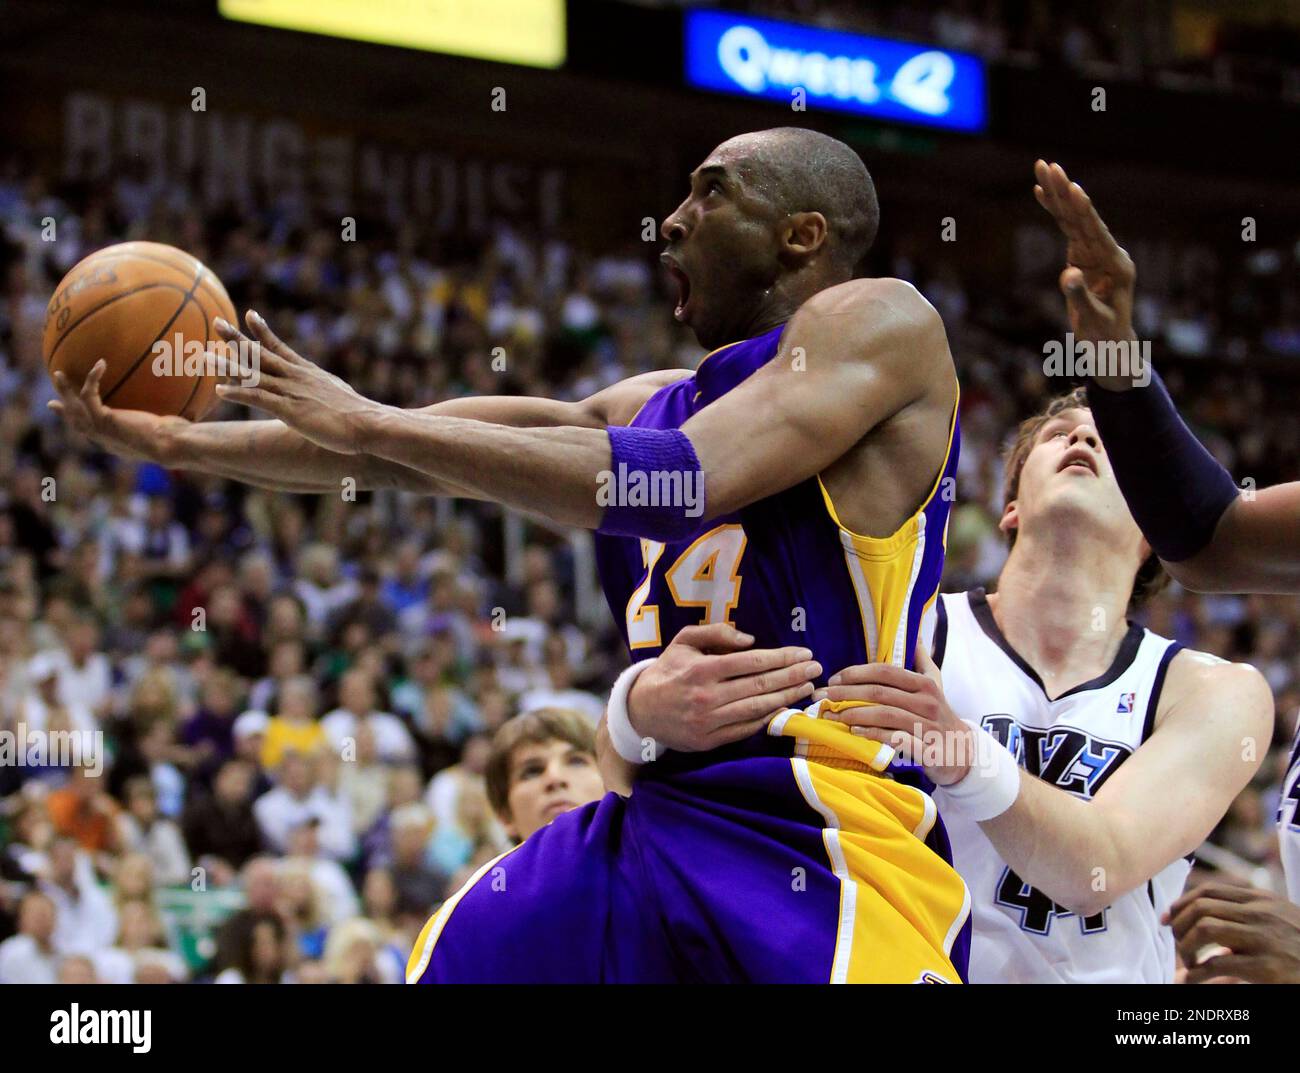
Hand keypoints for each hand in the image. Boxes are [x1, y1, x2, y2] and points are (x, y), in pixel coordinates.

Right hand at [47, 361, 178, 461]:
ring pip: (74, 409)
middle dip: (64, 414)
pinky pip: (88, 394)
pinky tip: (100, 364)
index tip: (78, 422)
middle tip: (52, 404)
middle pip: (76, 425)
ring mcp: (101, 431)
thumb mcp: (167, 431)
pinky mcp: (103, 420)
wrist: (172, 446)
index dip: (83, 427)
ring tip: (58, 374)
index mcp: (116, 444)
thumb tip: (189, 412)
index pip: (94, 436)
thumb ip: (166, 424)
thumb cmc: (177, 440)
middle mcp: (105, 440)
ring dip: (64, 391)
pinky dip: (91, 378)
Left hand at [215, 311, 380, 454]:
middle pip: (260, 354)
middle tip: (216, 323)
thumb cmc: (360, 417)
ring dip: (227, 364)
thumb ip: (328, 395)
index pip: (280, 347)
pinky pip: (258, 398)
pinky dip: (238, 392)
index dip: (263, 331)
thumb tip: (331, 397)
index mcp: (308, 373)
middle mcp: (296, 377)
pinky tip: (219, 391)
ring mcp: (292, 392)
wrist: (369, 423)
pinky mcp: (291, 410)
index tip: (249, 315)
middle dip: (236, 338)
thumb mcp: (340, 399)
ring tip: (204, 356)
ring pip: (253, 373)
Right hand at [626, 623, 820, 751]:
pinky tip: (786, 707)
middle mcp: (707, 696)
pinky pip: (746, 728)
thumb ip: (716, 632)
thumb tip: (751, 640)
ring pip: (757, 708)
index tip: (804, 653)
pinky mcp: (710, 741)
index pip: (751, 662)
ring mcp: (709, 722)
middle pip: (760, 685)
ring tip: (808, 687)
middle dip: (793, 676)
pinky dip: (768, 718)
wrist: (640, 710)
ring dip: (787, 697)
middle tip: (816, 668)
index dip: (782, 657)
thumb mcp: (684, 641)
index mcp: (702, 669)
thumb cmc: (668, 670)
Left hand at [820, 642, 973, 785]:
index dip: (857, 673)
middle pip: (880, 693)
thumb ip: (922, 659)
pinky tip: (854, 732)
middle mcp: (927, 703)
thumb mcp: (936, 683)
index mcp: (925, 685)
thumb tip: (914, 634)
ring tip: (834, 715)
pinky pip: (894, 739)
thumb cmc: (941, 714)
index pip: (886, 672)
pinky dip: (872, 734)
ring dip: (855, 713)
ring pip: (885, 715)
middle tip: (823, 696)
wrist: (964, 753)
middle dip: (847, 693)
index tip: (834, 678)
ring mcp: (927, 727)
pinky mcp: (925, 750)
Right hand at [1034, 159, 1138, 389]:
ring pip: (1072, 218)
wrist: (1110, 344)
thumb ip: (1080, 296)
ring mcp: (1094, 252)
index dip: (1083, 211)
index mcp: (1117, 265)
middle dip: (1064, 191)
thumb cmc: (1104, 335)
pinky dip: (1053, 211)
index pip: (1096, 233)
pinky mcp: (1081, 256)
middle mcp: (1107, 252)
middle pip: (1082, 217)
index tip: (1073, 188)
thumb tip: (1066, 274)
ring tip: (1042, 168)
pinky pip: (1065, 229)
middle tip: (1048, 166)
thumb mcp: (1093, 320)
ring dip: (1056, 193)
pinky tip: (1040, 192)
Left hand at [1165, 882, 1299, 982]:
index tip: (1169, 918)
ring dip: (1187, 947)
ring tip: (1189, 962)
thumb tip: (1202, 923)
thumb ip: (1246, 915)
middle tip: (1176, 942)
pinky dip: (1198, 972)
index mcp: (1262, 900)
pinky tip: (1193, 978)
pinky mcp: (1266, 967)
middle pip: (1201, 909)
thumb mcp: (1278, 920)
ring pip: (1205, 930)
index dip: (1182, 903)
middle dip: (1179, 925)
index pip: (1209, 892)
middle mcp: (1261, 914)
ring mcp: (1264, 939)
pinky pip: (1218, 963)